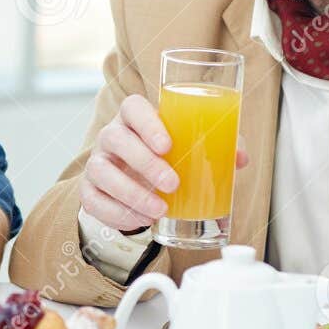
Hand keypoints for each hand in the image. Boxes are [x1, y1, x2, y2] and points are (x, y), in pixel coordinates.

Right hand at [80, 95, 248, 232]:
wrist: (136, 180)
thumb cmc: (167, 156)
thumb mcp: (190, 146)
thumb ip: (216, 145)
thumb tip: (240, 157)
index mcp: (135, 118)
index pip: (132, 108)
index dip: (147, 123)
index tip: (167, 145)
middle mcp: (111, 136)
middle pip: (115, 138)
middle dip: (144, 163)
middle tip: (172, 184)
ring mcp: (97, 162)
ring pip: (100, 171)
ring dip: (130, 193)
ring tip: (159, 210)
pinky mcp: (89, 190)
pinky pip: (92, 201)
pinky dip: (116, 214)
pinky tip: (140, 221)